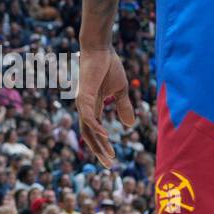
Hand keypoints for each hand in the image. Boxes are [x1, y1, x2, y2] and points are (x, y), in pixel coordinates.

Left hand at [76, 47, 134, 165]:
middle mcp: (85, 107)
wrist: (101, 49)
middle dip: (99, 151)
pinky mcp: (84, 96)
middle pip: (89, 135)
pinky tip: (106, 135)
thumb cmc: (109, 66)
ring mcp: (83, 102)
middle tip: (109, 165)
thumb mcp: (120, 90)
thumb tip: (130, 125)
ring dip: (98, 144)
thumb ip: (123, 107)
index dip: (103, 145)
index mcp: (93, 106)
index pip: (95, 131)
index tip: (112, 158)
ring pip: (88, 129)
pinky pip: (89, 117)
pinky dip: (96, 127)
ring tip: (109, 156)